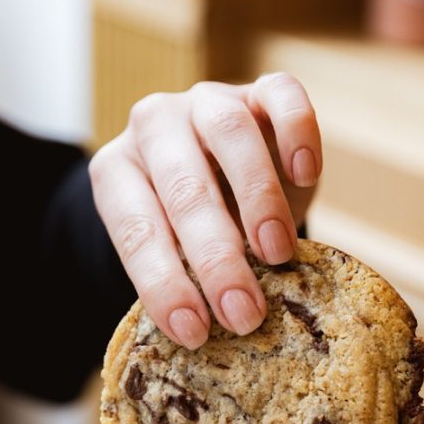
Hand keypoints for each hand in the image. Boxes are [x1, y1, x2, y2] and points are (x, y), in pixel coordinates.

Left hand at [89, 73, 321, 347]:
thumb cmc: (190, 230)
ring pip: (228, 132)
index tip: (195, 332)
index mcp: (117, 172)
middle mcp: (155, 127)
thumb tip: (213, 333)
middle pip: (183, 186)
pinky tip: (306, 177)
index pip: (135, 230)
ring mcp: (206, 101)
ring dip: (257, 199)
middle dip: (215, 257)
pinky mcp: (260, 90)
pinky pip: (281, 95)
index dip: (163, 284)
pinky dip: (297, 132)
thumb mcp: (174, 255)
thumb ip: (185, 279)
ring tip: (278, 255)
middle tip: (244, 312)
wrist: (220, 172)